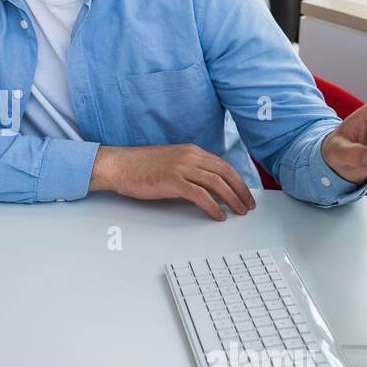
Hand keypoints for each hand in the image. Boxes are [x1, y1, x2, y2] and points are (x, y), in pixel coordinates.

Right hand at [90, 143, 256, 220]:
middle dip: (240, 190)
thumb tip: (206, 186)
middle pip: (225, 173)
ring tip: (238, 211)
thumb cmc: (139, 166)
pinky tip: (218, 215)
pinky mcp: (172, 181)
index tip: (245, 192)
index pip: (223, 165)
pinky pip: (200, 195)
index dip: (237, 180)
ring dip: (232, 199)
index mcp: (191, 151)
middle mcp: (189, 156)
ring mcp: (181, 168)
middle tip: (248, 204)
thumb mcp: (170, 162)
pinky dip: (213, 206)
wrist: (119, 165)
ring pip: (217, 184)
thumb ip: (189, 169)